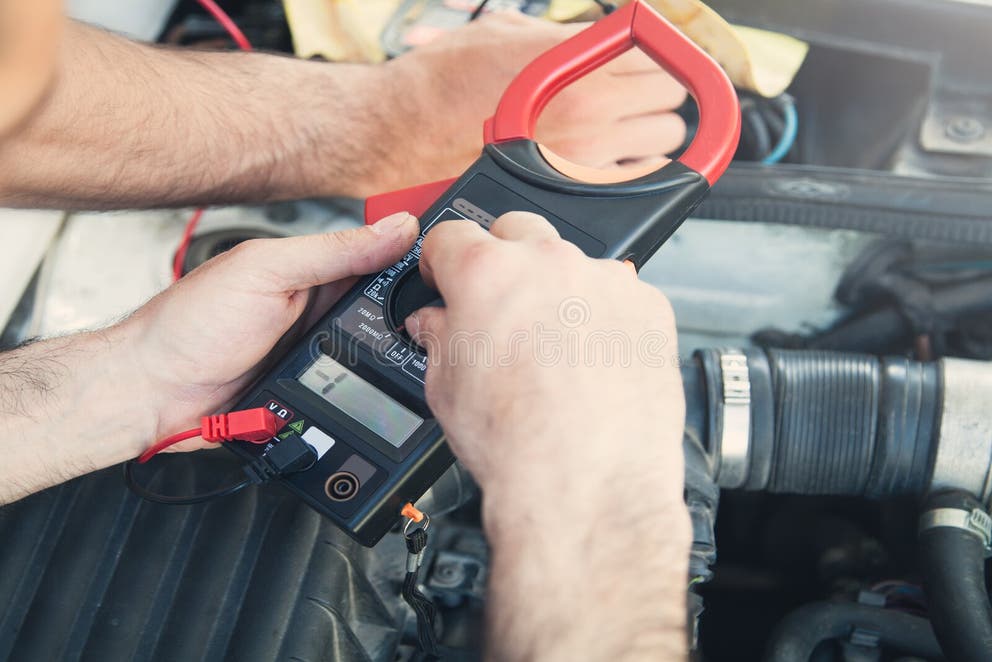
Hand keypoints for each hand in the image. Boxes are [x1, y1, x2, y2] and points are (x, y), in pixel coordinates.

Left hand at [122, 213, 418, 449]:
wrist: (153, 395)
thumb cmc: (191, 324)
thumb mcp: (267, 271)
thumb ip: (333, 251)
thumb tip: (398, 227)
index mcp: (315, 270)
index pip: (383, 258)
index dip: (417, 261)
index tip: (455, 264)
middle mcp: (322, 310)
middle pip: (391, 311)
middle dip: (416, 319)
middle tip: (446, 324)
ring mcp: (321, 354)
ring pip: (381, 357)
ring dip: (397, 362)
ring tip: (425, 360)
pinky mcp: (318, 394)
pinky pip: (358, 393)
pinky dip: (373, 396)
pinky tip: (390, 395)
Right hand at [378, 12, 686, 191]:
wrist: (398, 134)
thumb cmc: (439, 85)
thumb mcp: (507, 32)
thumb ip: (563, 36)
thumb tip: (596, 37)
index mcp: (578, 65)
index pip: (661, 60)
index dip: (658, 61)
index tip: (649, 66)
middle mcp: (591, 111)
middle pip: (671, 105)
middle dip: (655, 100)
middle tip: (633, 99)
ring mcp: (585, 158)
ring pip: (662, 147)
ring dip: (647, 139)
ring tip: (618, 134)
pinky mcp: (570, 195)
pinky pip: (635, 184)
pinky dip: (629, 173)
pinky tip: (606, 164)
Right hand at [405, 212, 689, 659]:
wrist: (587, 486)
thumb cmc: (519, 445)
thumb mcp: (446, 389)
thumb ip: (439, 338)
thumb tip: (437, 324)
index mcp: (487, 274)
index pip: (451, 236)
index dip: (441, 261)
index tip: (446, 277)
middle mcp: (549, 265)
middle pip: (517, 231)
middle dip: (502, 258)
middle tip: (502, 304)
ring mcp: (605, 283)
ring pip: (573, 265)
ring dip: (560, 291)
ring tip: (557, 349)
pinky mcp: (649, 309)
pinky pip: (620, 297)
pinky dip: (606, 319)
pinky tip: (595, 363)